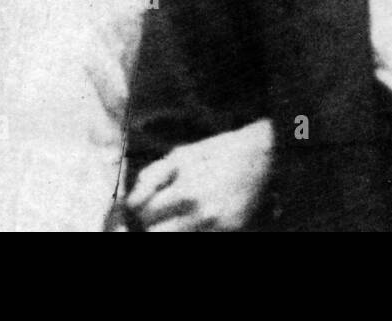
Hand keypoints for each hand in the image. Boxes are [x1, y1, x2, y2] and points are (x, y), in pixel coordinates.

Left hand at [125, 118, 273, 231]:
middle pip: (155, 233)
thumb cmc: (216, 152)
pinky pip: (198, 239)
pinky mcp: (231, 232)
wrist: (260, 156)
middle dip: (151, 223)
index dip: (138, 206)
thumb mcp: (181, 155)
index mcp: (186, 191)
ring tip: (175, 217)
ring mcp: (217, 228)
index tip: (142, 202)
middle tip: (157, 212)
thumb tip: (131, 200)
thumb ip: (151, 176)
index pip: (143, 211)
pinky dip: (190, 232)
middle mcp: (201, 214)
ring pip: (176, 240)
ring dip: (170, 229)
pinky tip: (192, 221)